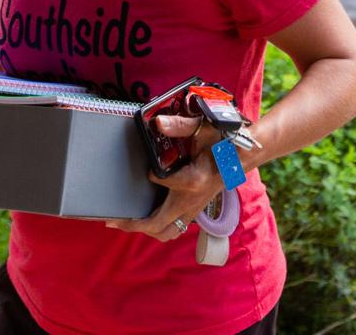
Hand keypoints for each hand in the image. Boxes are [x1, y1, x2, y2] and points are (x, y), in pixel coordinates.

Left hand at [105, 115, 226, 241]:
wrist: (243, 155)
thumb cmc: (222, 141)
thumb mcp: (203, 129)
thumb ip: (181, 126)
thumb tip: (158, 122)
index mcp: (192, 181)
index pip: (159, 181)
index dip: (148, 174)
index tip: (144, 166)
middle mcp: (192, 200)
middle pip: (158, 225)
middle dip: (133, 224)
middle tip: (112, 220)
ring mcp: (193, 208)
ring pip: (167, 232)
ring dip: (145, 230)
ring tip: (124, 222)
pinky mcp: (194, 209)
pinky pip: (174, 228)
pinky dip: (157, 228)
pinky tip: (144, 217)